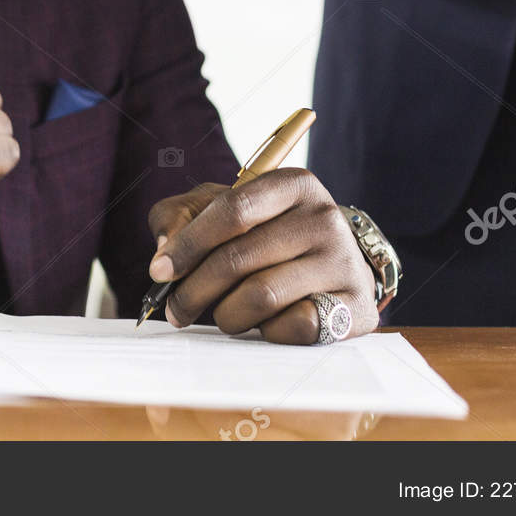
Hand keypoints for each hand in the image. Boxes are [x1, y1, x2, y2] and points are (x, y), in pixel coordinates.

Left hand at [145, 169, 378, 344]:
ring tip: (223, 313)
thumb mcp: (222, 209)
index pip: (233, 209)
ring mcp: (344, 261)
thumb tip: (164, 250)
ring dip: (227, 314)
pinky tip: (265, 323)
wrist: (334, 264)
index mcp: (292, 184)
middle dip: (194, 291)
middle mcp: (324, 217)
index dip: (189, 243)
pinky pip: (293, 327)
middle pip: (239, 258)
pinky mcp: (356, 307)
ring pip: (261, 296)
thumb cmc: (267, 234)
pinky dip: (267, 331)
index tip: (159, 272)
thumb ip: (180, 216)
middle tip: (175, 310)